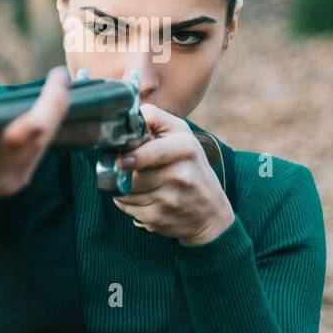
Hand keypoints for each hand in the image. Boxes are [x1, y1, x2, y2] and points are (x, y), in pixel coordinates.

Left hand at [111, 103, 234, 246]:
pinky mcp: (160, 219)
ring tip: (133, 182)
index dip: (131, 157)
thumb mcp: (182, 135)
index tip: (121, 160)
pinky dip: (128, 203)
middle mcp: (180, 175)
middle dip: (121, 172)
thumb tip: (129, 113)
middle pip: (133, 175)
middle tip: (122, 168)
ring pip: (126, 193)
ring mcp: (170, 200)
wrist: (211, 212)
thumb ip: (156, 119)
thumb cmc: (192, 167)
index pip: (151, 152)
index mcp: (185, 149)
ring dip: (122, 188)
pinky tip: (142, 197)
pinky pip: (129, 209)